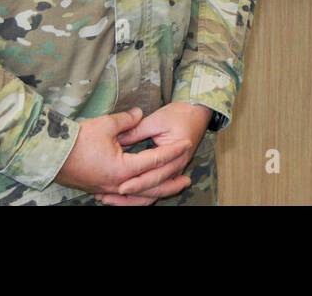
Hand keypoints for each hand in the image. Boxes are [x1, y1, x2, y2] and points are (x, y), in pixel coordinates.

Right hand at [55, 107, 194, 198]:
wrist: (50, 155)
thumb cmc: (77, 140)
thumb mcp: (106, 125)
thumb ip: (127, 120)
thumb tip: (139, 114)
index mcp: (122, 169)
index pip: (154, 161)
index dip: (172, 152)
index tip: (186, 144)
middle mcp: (118, 184)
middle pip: (152, 186)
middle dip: (171, 182)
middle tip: (188, 178)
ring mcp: (109, 190)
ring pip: (140, 197)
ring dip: (158, 192)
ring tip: (173, 188)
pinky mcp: (101, 190)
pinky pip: (126, 200)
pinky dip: (139, 198)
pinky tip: (146, 194)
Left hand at [93, 102, 211, 205]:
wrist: (197, 113)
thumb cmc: (179, 114)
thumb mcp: (156, 119)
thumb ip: (136, 131)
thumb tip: (116, 141)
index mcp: (177, 154)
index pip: (155, 173)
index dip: (138, 181)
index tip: (120, 186)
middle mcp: (178, 166)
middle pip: (156, 186)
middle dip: (135, 193)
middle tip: (113, 196)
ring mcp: (176, 170)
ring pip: (157, 191)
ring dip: (138, 198)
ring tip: (116, 200)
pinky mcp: (172, 171)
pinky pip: (158, 188)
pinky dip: (144, 194)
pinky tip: (129, 197)